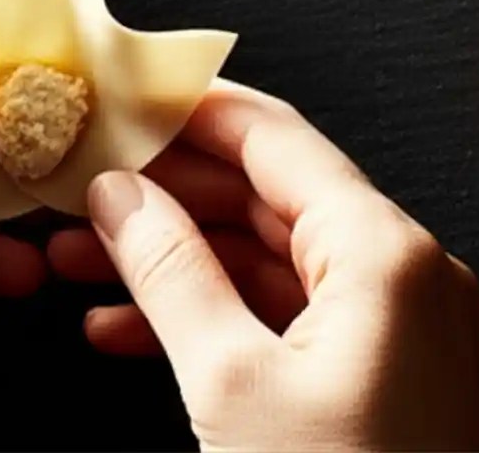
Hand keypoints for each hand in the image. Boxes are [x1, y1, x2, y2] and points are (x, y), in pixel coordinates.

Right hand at [49, 80, 478, 450]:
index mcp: (383, 253)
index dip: (189, 110)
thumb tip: (117, 197)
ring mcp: (388, 326)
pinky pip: (277, 317)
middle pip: (263, 193)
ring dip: (171, 256)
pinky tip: (125, 327)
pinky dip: (205, 314)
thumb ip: (168, 272)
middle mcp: (399, 275)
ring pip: (262, 258)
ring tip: (79, 256)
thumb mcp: (229, 382)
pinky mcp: (370, 374)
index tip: (123, 97)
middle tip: (83, 181)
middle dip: (163, 192)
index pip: (275, 137)